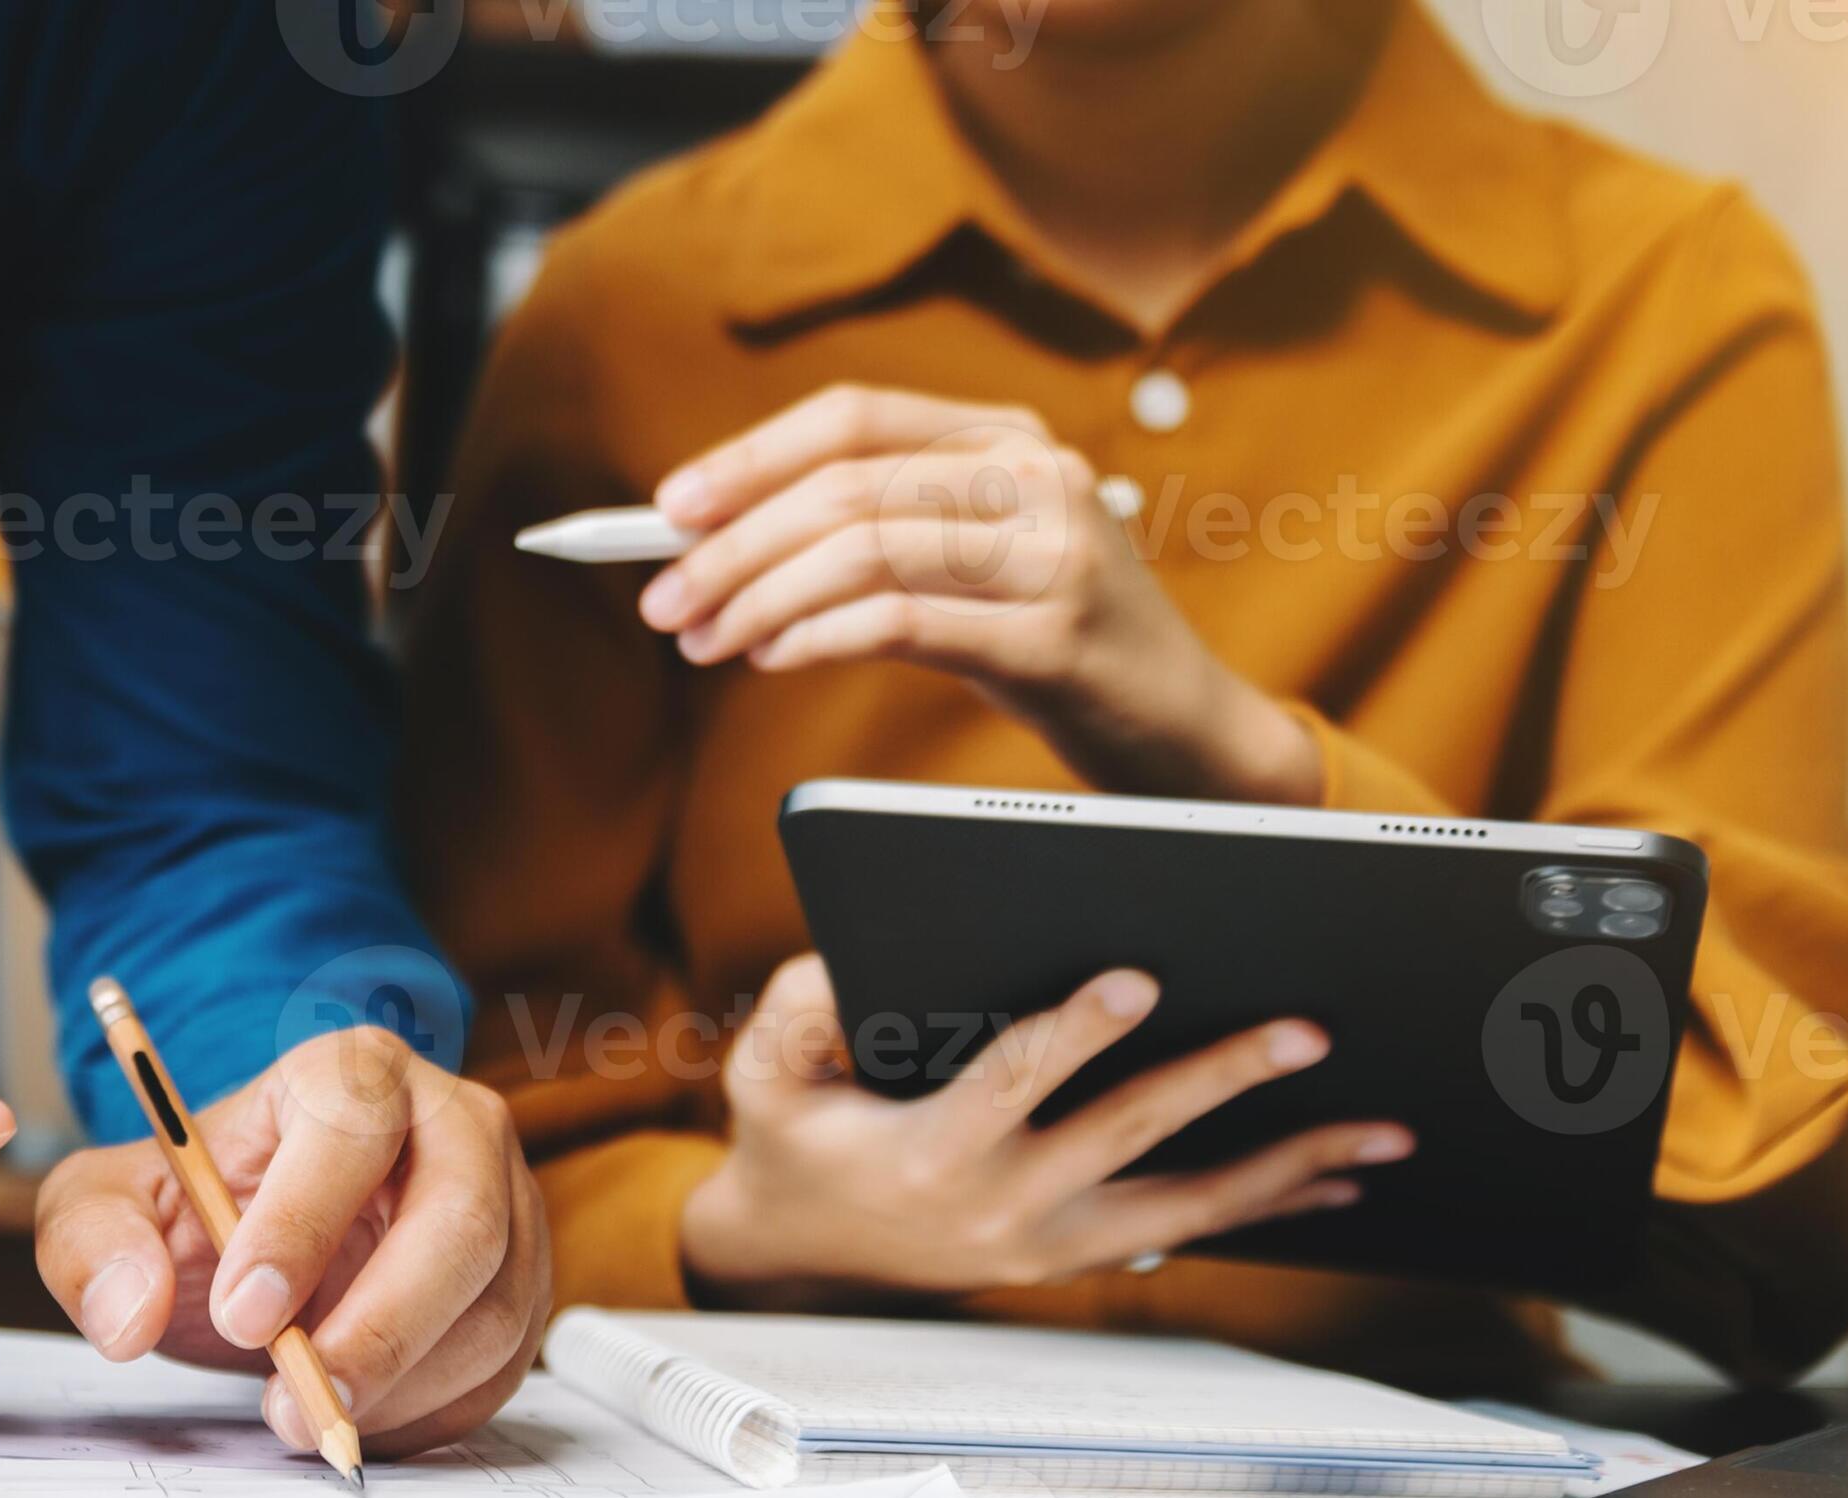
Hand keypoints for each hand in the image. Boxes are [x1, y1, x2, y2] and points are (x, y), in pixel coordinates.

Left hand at [35, 1027, 552, 1457]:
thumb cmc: (198, 1208)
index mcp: (352, 1074)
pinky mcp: (520, 1288)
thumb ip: (95, 1245)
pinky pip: (505, 1366)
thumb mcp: (107, 1207)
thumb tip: (127, 1314)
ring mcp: (505, 1207)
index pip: (354, 1128)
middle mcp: (452, 1124)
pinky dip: (430, 1412)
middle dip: (380, 1329)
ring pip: (495, 1307)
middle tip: (297, 1399)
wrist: (259, 1244)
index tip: (243, 1314)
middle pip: (462, 1222)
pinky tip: (358, 1418)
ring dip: (401, 1386)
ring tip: (305, 1417)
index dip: (302, 1225)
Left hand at [636, 383, 1323, 805]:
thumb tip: (718, 539)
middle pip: (846, 486)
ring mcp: (1056, 553)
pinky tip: (772, 657)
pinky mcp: (1056, 637)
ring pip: (865, 549)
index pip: (855, 417)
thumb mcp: (972, 563)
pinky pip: (903, 622)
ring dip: (759, 598)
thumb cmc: (1053, 644)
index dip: (750, 457)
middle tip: (662, 599)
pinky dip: (816, 636)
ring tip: (705, 639)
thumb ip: (875, 533)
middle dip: (733, 546)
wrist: (1185, 730)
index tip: (669, 508)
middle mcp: (1041, 476)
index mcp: (1010, 437)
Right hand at [681, 956, 1410, 1301]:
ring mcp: (1051, 1246)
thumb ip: (798, 1009)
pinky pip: (1192, 1230)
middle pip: (1131, 1135)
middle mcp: (1003, 1212)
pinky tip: (1340, 1179)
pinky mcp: (1080, 1257)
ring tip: (1378, 1134)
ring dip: (1289, 1166)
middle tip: (1303, 1033)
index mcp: (932, 1156)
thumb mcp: (766, 1073)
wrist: (799, 1259)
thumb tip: (853, 963)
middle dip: (1223, 1080)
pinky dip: (1271, 1204)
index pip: (1014, 1083)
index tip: (1138, 980)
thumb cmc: (793, 1141)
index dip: (1077, 1031)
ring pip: (1190, 1202)